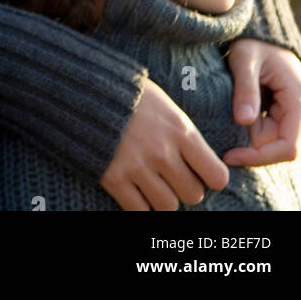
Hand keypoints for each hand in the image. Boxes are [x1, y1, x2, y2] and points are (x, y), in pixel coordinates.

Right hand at [100, 77, 228, 209]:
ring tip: (153, 183)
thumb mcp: (163, 104)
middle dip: (185, 188)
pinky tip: (136, 191)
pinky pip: (139, 211)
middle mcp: (162, 151)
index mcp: (180, 130)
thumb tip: (201, 158)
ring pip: (168, 206)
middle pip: (193, 195)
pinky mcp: (114, 178)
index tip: (201, 172)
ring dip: (163, 198)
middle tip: (172, 176)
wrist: (84, 88)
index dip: (210, 177)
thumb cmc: (129, 94)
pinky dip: (140, 206)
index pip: (216, 176)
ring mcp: (138, 166)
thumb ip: (182, 132)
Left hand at [223, 39, 300, 166]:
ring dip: (249, 128)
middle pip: (275, 146)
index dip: (259, 156)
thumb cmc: (254, 44)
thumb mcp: (244, 59)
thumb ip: (246, 89)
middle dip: (249, 136)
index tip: (230, 155)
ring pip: (269, 140)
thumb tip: (244, 121)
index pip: (287, 148)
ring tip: (238, 100)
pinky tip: (243, 106)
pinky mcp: (289, 116)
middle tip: (230, 108)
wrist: (263, 36)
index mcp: (299, 102)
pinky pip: (268, 132)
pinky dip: (252, 125)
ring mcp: (298, 116)